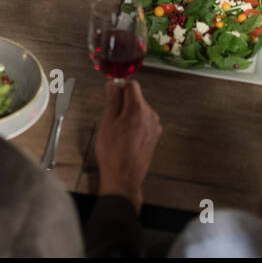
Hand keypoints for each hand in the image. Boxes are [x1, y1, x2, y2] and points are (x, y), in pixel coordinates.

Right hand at [94, 79, 160, 211]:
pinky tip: (125, 137)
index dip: (119, 87)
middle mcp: (150, 115)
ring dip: (129, 114)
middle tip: (111, 118)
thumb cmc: (113, 154)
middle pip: (136, 97)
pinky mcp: (155, 136)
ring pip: (140, 110)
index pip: (131, 85)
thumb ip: (112, 100)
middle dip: (123, 102)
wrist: (124, 178)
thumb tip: (113, 85)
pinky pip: (144, 122)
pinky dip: (135, 124)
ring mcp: (154, 126)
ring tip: (118, 130)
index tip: (112, 95)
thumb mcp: (107, 122)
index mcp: (137, 109)